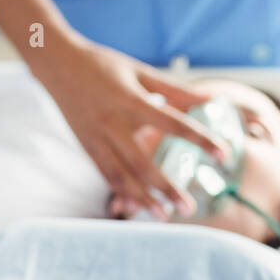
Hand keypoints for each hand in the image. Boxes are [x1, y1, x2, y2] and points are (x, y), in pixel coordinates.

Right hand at [34, 39, 228, 217]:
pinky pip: (106, 175)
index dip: (199, 139)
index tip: (224, 153)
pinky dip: (122, 192)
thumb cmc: (103, 65)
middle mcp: (112, 123)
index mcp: (130, 100)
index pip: (172, 123)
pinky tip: (137, 207)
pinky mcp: (86, 146)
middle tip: (190, 208)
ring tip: (166, 217)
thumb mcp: (140, 72)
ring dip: (144, 199)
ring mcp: (96, 138)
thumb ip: (175, 91)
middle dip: (166, 188)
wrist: (55, 63)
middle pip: (142, 163)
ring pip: (121, 176)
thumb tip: (210, 101)